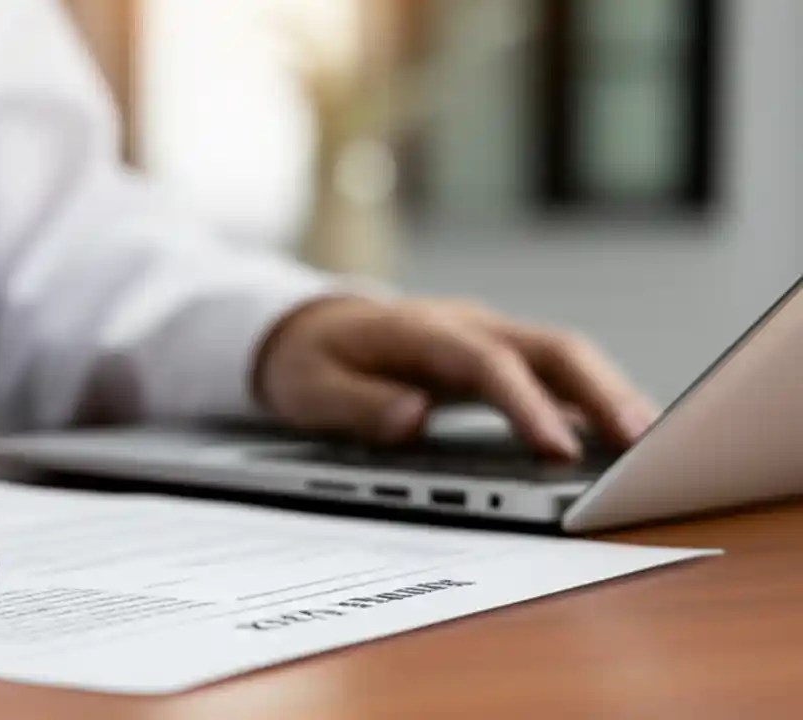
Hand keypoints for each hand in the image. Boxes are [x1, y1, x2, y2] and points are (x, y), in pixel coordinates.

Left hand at [255, 296, 656, 457]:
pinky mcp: (498, 358)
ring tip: (653, 450)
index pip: (488, 363)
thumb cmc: (310, 361)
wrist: (307, 329)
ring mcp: (488, 338)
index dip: (527, 405)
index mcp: (422, 331)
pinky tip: (622, 440)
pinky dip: (593, 404)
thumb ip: (357, 403)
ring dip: (610, 398)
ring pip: (566, 359)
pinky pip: (557, 376)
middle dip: (601, 394)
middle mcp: (467, 326)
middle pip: (552, 349)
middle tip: (642, 446)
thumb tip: (413, 418)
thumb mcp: (309, 388)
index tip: (558, 450)